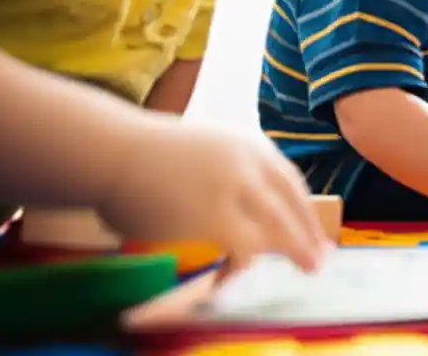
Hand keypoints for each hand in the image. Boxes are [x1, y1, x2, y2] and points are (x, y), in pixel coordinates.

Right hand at [98, 121, 328, 272]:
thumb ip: (233, 170)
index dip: (304, 211)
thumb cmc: (147, 154)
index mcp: (247, 147)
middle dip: (308, 237)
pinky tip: (227, 280)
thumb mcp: (206, 148)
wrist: (109, 151)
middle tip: (318, 261)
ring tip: (300, 272)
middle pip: (290, 206)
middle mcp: (247, 164)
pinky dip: (239, 269)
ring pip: (275, 229)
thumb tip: (255, 204)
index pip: (289, 182)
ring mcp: (231, 189)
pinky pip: (242, 250)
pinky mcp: (211, 216)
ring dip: (291, 252)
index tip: (314, 232)